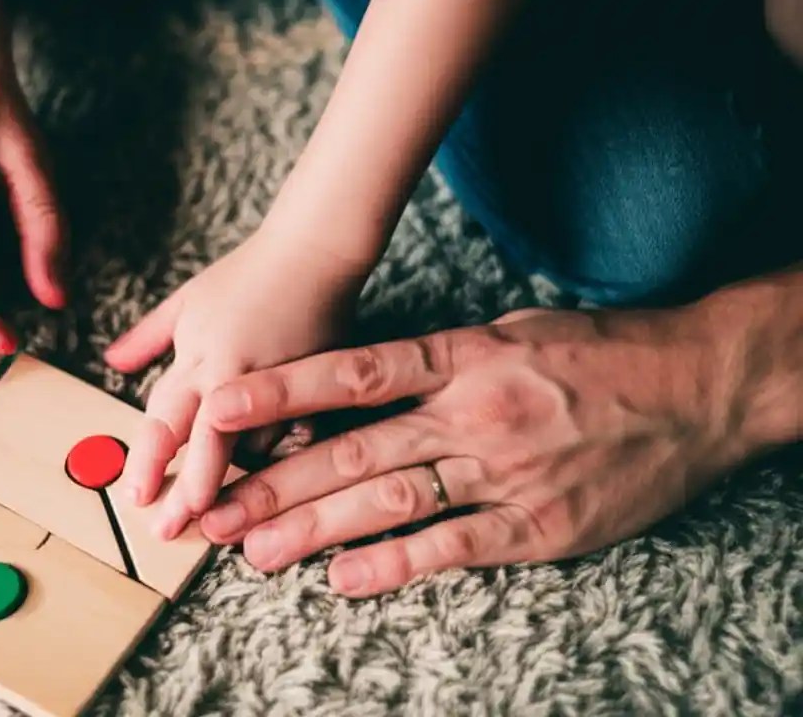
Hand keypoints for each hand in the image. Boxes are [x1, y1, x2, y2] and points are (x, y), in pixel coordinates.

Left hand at [105, 235, 368, 539]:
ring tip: (217, 524)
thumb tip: (113, 362)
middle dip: (186, 494)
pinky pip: (291, 435)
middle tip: (168, 530)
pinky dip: (275, 455)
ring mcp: (275, 386)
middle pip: (204, 446)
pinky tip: (269, 485)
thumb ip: (147, 337)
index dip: (147, 462)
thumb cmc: (247, 275)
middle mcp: (230, 377)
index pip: (163, 420)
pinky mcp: (312, 389)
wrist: (315, 256)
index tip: (134, 497)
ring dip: (234, 483)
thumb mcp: (186, 302)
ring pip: (251, 448)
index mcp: (197, 357)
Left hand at [197, 306, 758, 596]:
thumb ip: (438, 360)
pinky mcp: (537, 525)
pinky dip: (394, 564)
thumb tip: (360, 380)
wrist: (698, 388)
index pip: (354, 373)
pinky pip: (453, 547)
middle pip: (353, 450)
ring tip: (255, 550)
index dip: (281, 390)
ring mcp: (505, 472)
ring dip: (314, 529)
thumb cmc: (599, 352)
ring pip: (390, 501)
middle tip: (213, 509)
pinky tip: (342, 578)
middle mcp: (474, 413)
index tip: (219, 406)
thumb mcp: (512, 332)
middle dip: (274, 483)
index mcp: (464, 358)